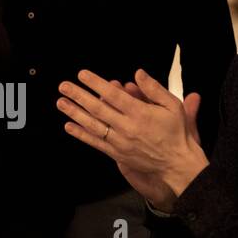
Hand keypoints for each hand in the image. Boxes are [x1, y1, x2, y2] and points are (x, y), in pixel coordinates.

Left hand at [58, 69, 207, 209]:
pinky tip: (69, 126)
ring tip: (61, 103)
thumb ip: (154, 89)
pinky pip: (95, 142)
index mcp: (140, 113)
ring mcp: (120, 141)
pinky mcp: (117, 153)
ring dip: (75, 113)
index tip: (83, 75)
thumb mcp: (172, 105)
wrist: (176, 163)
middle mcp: (127, 127)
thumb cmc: (176, 133)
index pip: (113, 95)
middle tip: (64, 86)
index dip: (96, 83)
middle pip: (98, 108)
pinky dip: (81, 134)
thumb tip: (138, 74)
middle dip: (79, 96)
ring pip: (93, 125)